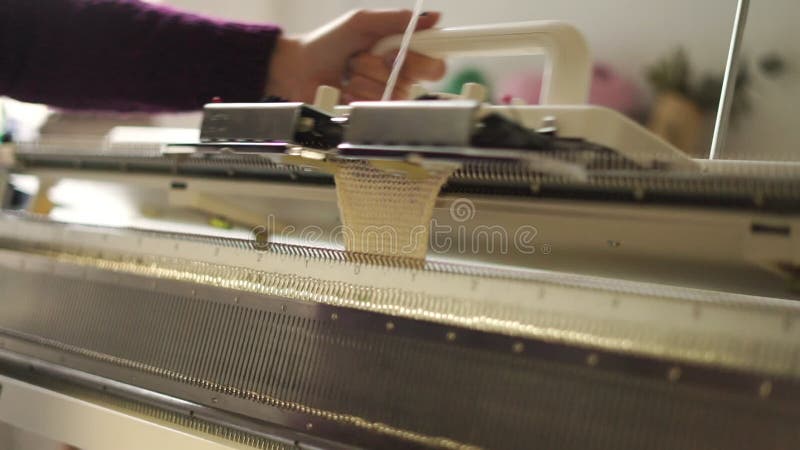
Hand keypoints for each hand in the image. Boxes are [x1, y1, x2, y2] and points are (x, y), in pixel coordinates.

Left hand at [266, 10, 446, 102]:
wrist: (300, 67)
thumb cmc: (329, 42)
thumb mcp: (362, 22)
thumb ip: (396, 19)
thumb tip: (433, 17)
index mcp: (404, 52)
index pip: (435, 62)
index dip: (422, 59)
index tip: (397, 52)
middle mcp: (401, 76)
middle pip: (414, 79)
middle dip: (384, 64)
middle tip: (364, 56)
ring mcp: (386, 96)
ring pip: (393, 92)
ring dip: (365, 76)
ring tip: (350, 69)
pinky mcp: (372, 113)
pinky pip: (377, 106)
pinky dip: (357, 93)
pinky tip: (346, 87)